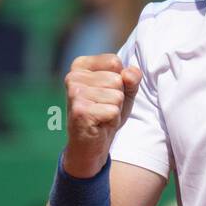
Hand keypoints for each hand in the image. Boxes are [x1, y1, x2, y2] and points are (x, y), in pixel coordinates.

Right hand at [62, 53, 140, 177]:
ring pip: (116, 95)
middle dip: (118, 97)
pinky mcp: (79, 111)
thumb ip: (132, 77)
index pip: (114, 61)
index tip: (107, 92)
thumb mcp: (125, 90)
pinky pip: (113, 111)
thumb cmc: (106, 112)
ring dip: (115, 109)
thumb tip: (128, 74)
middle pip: (116, 79)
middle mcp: (73, 76)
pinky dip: (112, 120)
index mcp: (81, 65)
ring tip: (102, 115)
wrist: (92, 143)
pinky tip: (100, 123)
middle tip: (104, 107)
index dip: (120, 80)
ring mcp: (74, 93)